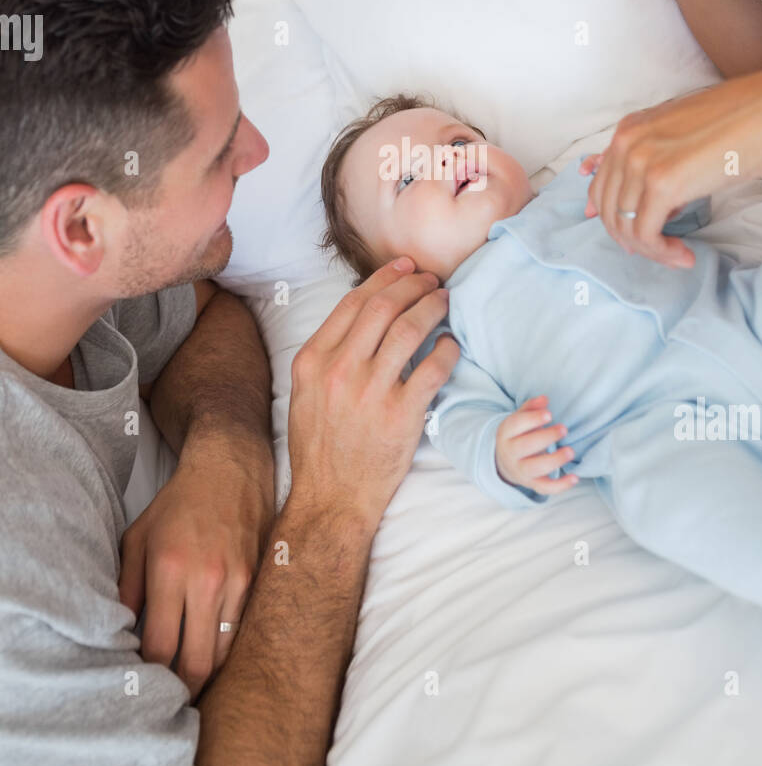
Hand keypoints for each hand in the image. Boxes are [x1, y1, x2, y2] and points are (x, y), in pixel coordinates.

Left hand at [119, 446, 271, 699]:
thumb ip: (126, 589)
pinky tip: (209, 653)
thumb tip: (120, 636)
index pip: (159, 647)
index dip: (149, 675)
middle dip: (180, 691)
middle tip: (167, 701)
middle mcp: (207, 580)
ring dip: (204, 675)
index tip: (141, 685)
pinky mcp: (257, 581)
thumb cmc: (178, 505)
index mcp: (170, 569)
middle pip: (196, 663)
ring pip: (223, 654)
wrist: (230, 470)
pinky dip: (224, 649)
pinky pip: (240, 632)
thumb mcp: (137, 538)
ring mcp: (238, 582)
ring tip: (186, 683)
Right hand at [285, 258, 459, 528]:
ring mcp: (370, 392)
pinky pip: (432, 369)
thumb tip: (362, 316)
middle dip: (412, 285)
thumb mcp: (306, 393)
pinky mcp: (401, 415)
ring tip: (445, 300)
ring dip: (432, 308)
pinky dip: (446, 349)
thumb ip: (328, 355)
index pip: (353, 303)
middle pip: (383, 308)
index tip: (403, 267)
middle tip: (431, 279)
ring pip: (409, 330)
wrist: (331, 498)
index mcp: (313, 360)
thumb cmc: (321, 447)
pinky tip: (452, 344)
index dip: (383, 278)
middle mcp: (339, 370)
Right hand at [495, 395, 577, 495]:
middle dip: (545, 438)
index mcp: (505, 433)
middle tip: (563, 429)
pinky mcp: (531, 484)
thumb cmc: (517, 435)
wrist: (504, 462)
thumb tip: (544, 399)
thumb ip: (531, 407)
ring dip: (554, 461)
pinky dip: (560, 486)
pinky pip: (545, 488)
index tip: (549, 414)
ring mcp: (520, 471)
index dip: (532, 419)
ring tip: (570, 451)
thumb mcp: (519, 419)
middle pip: (524, 447)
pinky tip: (575, 478)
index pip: (515, 425)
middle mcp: (510, 453)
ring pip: (534, 469)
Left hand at [580, 71, 761, 267]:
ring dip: (651, 250)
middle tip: (661, 251)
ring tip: (679, 256)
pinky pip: (645, 234)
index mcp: (630, 129)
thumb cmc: (743, 123)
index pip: (601, 184)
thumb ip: (661, 159)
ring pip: (625, 226)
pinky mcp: (663, 184)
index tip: (631, 238)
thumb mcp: (686, 135)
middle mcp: (627, 142)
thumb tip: (655, 202)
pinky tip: (685, 256)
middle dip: (631, 238)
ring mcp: (641, 162)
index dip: (612, 217)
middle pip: (608, 208)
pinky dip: (662, 253)